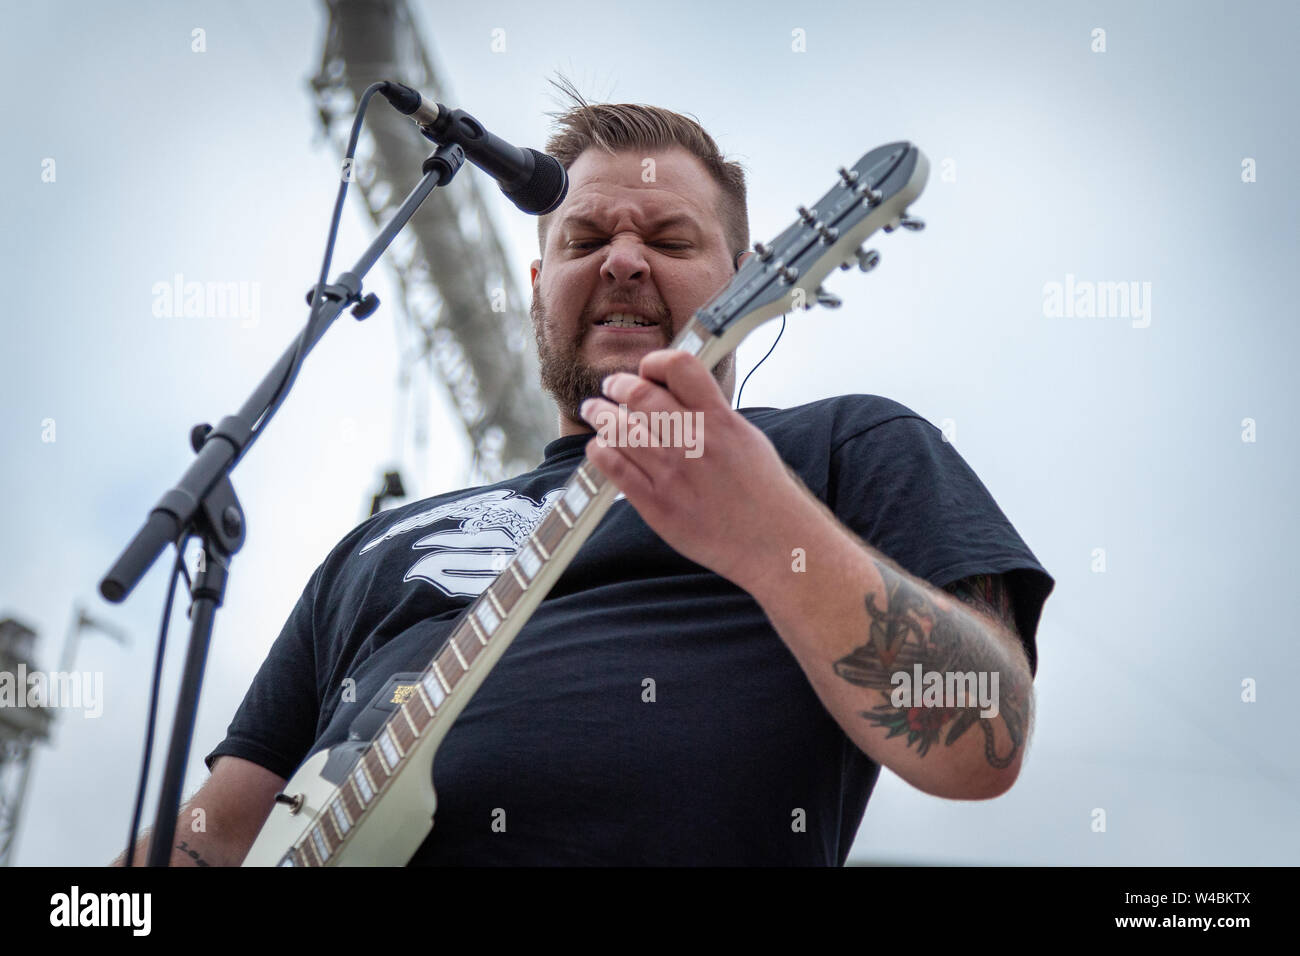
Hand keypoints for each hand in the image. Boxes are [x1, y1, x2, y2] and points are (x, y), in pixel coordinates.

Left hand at [578, 348, 805, 589]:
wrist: (771, 541)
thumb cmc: (762, 491)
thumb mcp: (746, 438)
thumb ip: (712, 415)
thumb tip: (678, 395)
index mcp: (720, 420)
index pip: (680, 367)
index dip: (655, 362)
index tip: (646, 370)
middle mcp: (694, 441)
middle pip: (640, 394)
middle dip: (617, 385)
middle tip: (611, 386)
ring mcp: (672, 472)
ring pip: (620, 428)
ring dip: (601, 414)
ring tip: (594, 411)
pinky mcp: (657, 504)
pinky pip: (614, 468)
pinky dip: (601, 451)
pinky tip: (600, 448)